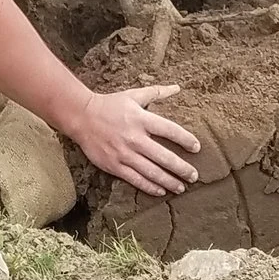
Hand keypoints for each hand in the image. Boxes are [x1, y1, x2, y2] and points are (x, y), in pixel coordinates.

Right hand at [68, 84, 199, 196]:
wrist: (81, 116)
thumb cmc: (110, 105)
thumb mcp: (133, 95)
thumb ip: (156, 93)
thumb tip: (177, 88)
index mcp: (141, 119)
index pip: (169, 130)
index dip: (185, 139)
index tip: (197, 147)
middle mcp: (134, 138)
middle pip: (164, 156)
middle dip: (181, 168)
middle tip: (194, 176)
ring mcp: (124, 154)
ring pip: (152, 172)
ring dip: (169, 181)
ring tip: (181, 187)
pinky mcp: (114, 165)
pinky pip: (136, 179)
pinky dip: (150, 187)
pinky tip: (161, 191)